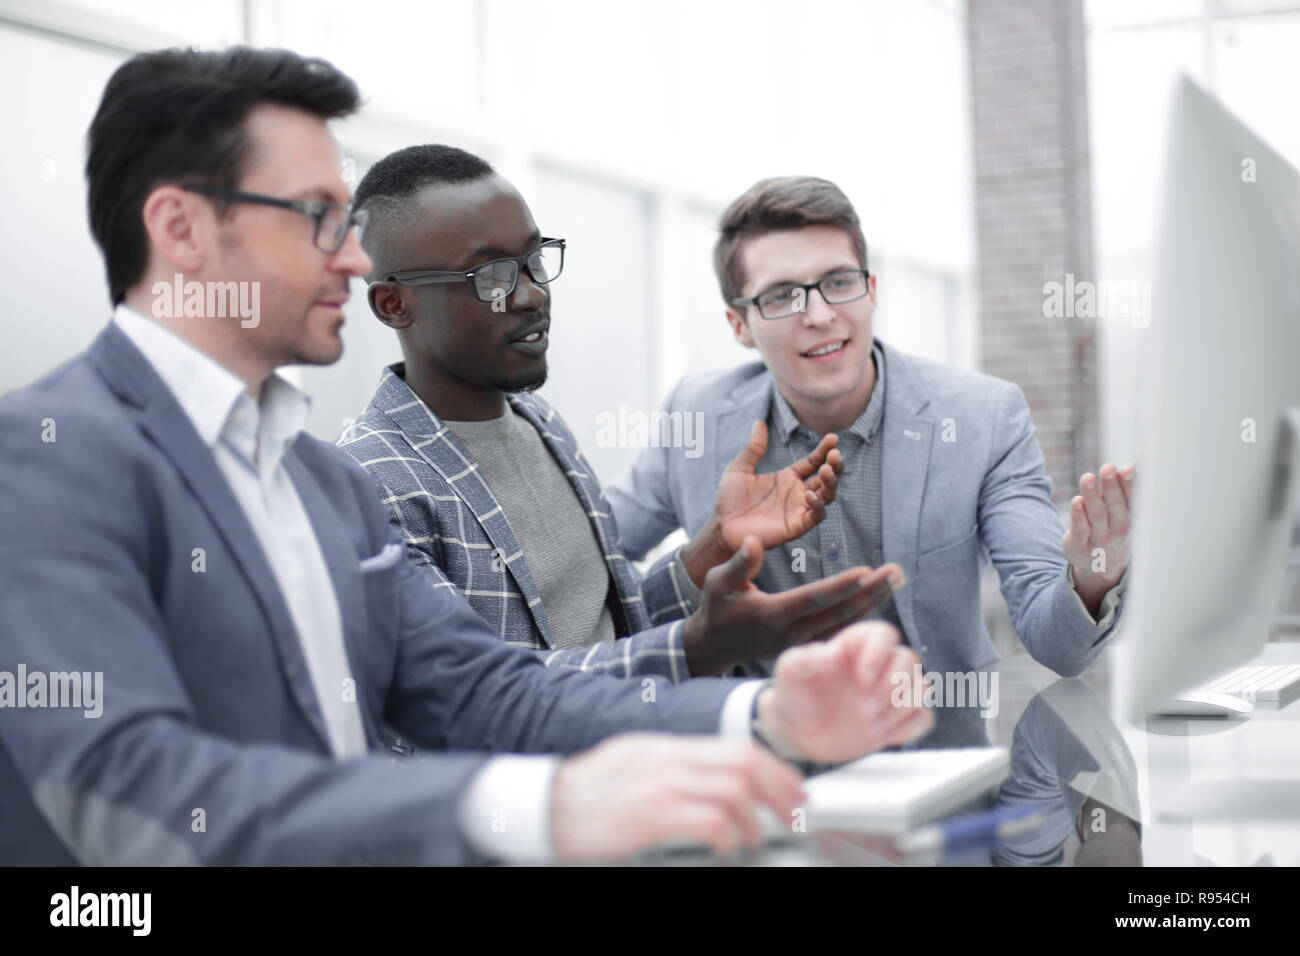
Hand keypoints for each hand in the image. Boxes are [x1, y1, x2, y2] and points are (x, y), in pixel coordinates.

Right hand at [549, 734, 805, 861]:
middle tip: (794, 813)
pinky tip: (727, 848)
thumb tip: (716, 782)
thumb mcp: (634, 767)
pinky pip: (709, 820)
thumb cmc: (585, 796)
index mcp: (665, 748)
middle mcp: (667, 760)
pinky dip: (728, 836)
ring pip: (733, 789)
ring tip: (754, 840)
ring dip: (755, 820)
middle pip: (743, 762)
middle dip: (780, 789)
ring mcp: (659, 785)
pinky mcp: (650, 815)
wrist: (542, 807)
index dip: (775, 768)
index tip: (793, 790)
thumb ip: (673, 770)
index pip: (735, 746)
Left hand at [681, 422, 840, 585]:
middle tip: (835, 454)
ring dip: (830, 483)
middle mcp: (797, 493)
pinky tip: (809, 494)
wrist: (720, 525)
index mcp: (788, 478)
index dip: (824, 450)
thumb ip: (753, 448)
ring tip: (825, 470)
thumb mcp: (740, 468)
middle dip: (834, 465)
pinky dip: (817, 505)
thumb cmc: (729, 499)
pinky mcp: (796, 526)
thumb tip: (759, 422)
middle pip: (826, 478)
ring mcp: (798, 509)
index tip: (832, 438)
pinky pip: (815, 516)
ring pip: (827, 496)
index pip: (813, 461)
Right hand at [682, 534, 903, 675]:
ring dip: (874, 601)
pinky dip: (863, 616)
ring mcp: (803, 645)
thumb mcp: (717, 583)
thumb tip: (753, 539)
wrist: (716, 646)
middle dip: (871, 591)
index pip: (815, 598)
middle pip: (841, 612)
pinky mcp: (809, 648)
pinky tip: (881, 598)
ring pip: (846, 624)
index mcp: (773, 615)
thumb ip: (738, 563)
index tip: (867, 571)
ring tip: (896, 579)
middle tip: (897, 571)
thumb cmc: (717, 608)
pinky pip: (842, 633)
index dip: (842, 585)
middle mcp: (793, 633)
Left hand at [755, 621, 933, 763]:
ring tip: (868, 723)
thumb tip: (833, 652)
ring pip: (921, 687)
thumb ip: (805, 658)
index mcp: (855, 645)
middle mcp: (878, 664)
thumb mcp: (789, 672)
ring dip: (900, 708)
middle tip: (863, 709)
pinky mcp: (897, 719)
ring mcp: (890, 692)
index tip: (862, 679)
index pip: (884, 634)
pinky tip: (882, 735)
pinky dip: (909, 727)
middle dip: (891, 687)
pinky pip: (923, 717)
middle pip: (909, 660)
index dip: (880, 654)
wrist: (798, 732)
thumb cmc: (794, 694)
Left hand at [1063, 463, 1134, 609]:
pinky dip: (1078, 515)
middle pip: (1114, 505)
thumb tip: (1135, 461)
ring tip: (1088, 477)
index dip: (1130, 484)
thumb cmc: (1110, 527)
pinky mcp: (1079, 545)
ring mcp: (1098, 538)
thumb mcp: (1119, 510)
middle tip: (1108, 467)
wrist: (1100, 565)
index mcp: (1128, 517)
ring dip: (1092, 495)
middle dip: (1112, 486)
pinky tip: (1076, 500)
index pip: (1131, 499)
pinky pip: (1080, 529)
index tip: (1129, 468)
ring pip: (1096, 515)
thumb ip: (1123, 489)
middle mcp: (1116, 528)